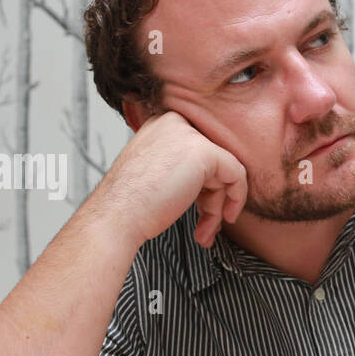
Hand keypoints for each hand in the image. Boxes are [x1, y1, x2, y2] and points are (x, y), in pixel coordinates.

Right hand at [90, 110, 247, 248]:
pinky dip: (236, 198)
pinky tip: (224, 219)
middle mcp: (175, 123)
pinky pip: (236, 174)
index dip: (203, 186)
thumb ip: (183, 168)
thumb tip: (218, 181)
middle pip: (212, 162)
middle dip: (212, 198)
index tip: (200, 209)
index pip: (199, 153)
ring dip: (218, 207)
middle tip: (205, 226)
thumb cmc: (133, 204)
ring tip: (206, 232)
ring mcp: (189, 135)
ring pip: (225, 171)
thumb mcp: (159, 174)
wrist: (118, 214)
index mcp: (162, 126)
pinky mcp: (204, 152)